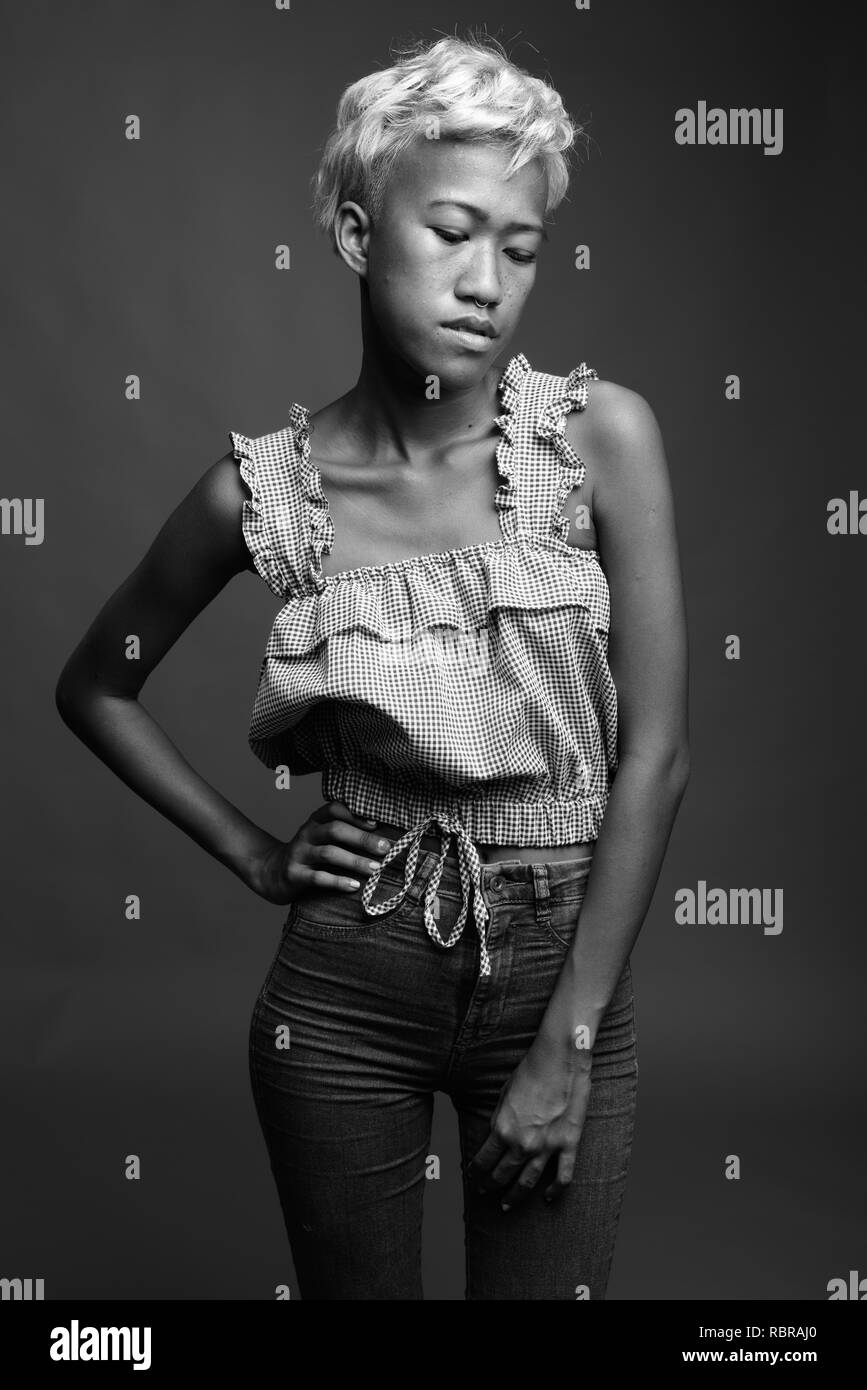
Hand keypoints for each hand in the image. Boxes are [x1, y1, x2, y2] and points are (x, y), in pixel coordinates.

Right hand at [250, 800, 393, 904]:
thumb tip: (383, 837)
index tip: (377, 824)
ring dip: (354, 861)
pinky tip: (354, 886)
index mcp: (315, 821)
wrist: (272, 873)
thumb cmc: (309, 855)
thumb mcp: (321, 838)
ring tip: (375, 869)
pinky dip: (338, 881)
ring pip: (329, 853)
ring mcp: (299, 854)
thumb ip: (344, 833)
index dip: (355, 815)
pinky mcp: (295, 874)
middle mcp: (306, 834)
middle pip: (336, 830)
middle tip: (386, 849)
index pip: (334, 809)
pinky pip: (318, 877)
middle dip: (363, 839)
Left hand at [465, 1037, 592, 1208]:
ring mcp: (547, 1146)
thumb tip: (495, 1137)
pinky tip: (549, 1198)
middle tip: (483, 1192)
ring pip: (527, 1182)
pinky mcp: (568, 1144)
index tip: (471, 1177)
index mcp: (502, 1129)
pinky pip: (562, 1176)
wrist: (560, 1059)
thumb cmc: (530, 1071)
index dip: (474, 1172)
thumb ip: (499, 1120)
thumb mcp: (503, 1094)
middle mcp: (522, 1143)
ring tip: (507, 1204)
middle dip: (489, 1185)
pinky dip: (555, 1191)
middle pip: (502, 1174)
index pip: (483, 1160)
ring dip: (515, 1196)